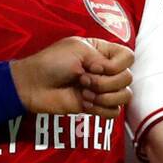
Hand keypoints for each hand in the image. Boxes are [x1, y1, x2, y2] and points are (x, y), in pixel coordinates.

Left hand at [10, 36, 133, 117]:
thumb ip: (101, 58)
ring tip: (84, 93)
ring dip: (104, 96)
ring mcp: (101, 89)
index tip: (94, 65)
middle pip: (128, 78)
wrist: (34, 85)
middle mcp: (105, 70)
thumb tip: (109, 73)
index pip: (129, 57)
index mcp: (103, 52)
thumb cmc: (51, 62)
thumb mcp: (77, 49)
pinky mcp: (95, 106)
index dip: (117, 64)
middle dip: (105, 82)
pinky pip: (113, 112)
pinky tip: (84, 103)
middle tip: (82, 80)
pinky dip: (100, 109)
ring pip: (124, 96)